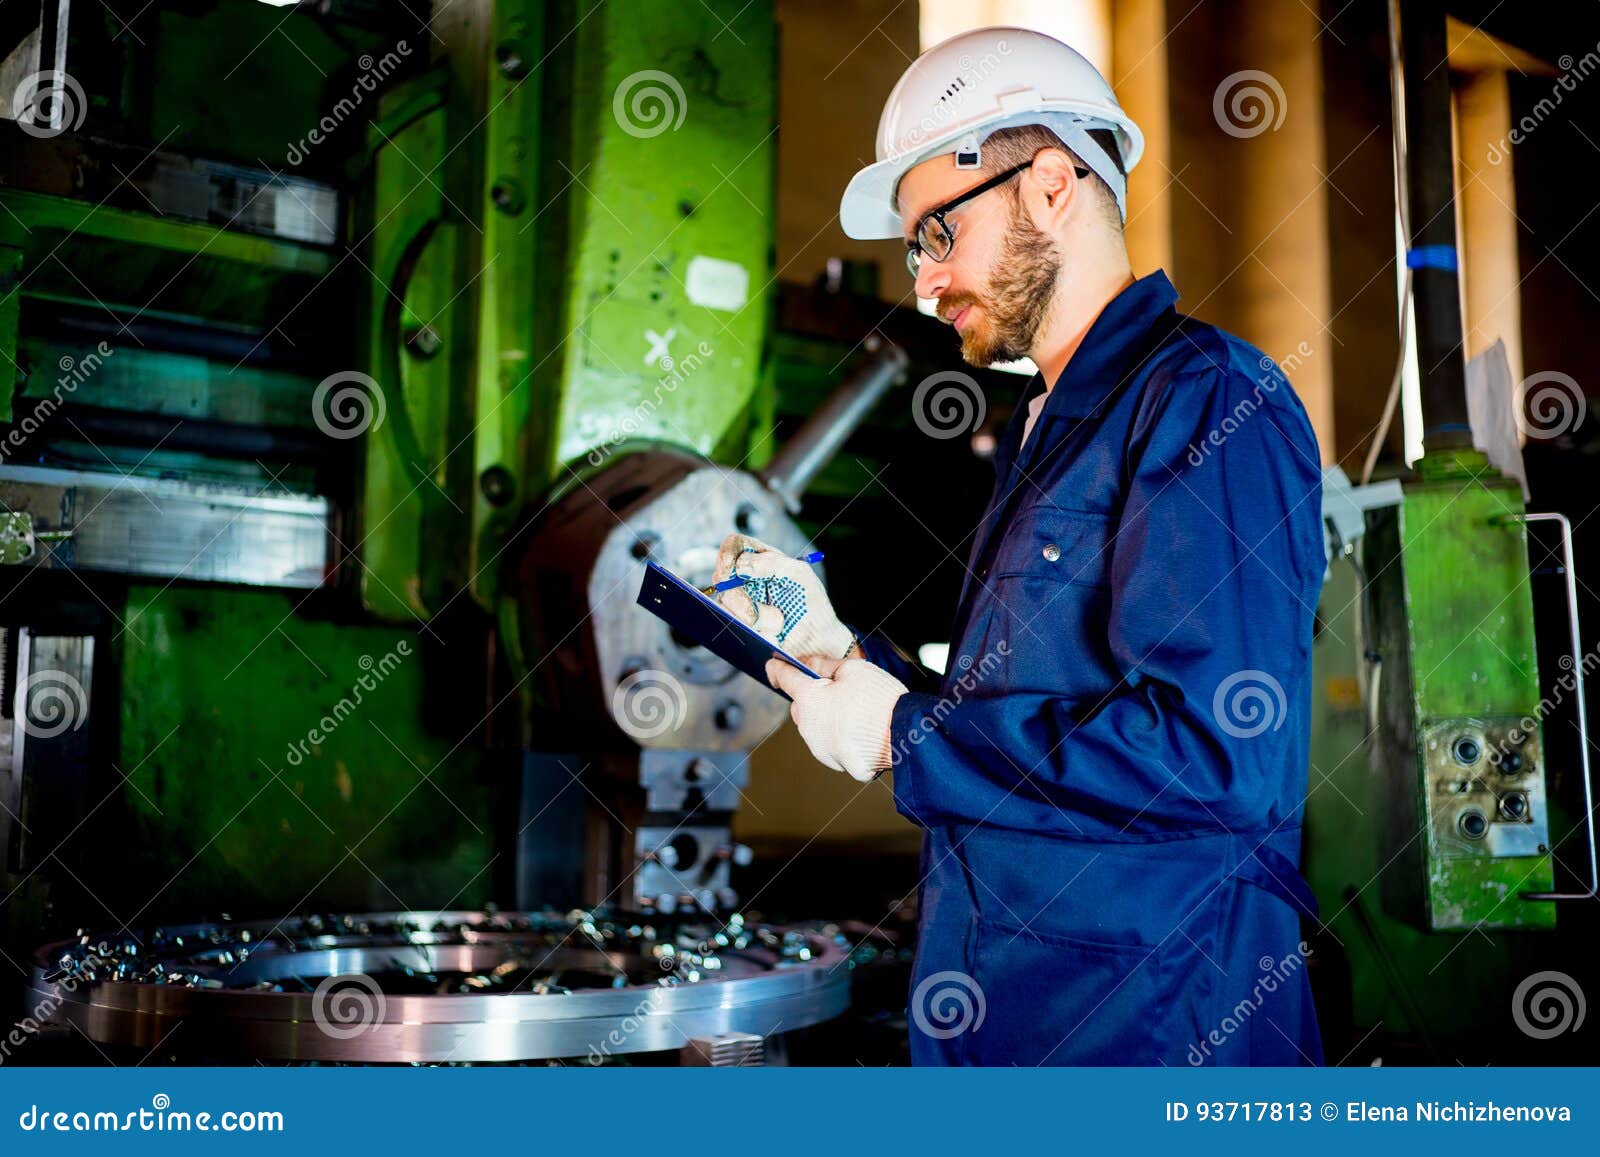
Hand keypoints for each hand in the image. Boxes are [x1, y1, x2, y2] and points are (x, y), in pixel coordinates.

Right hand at [712, 533, 856, 662]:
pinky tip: (769, 634)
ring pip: (725, 603)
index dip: (728, 555)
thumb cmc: (810, 604)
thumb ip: (772, 563)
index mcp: (760, 557)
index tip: (736, 571)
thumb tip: (740, 566)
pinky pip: (728, 623)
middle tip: (775, 615)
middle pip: (722, 577)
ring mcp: (737, 600)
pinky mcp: (735, 621)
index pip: (734, 545)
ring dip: (754, 618)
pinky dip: (751, 630)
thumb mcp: (799, 575)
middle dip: (745, 599)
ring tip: (779, 625)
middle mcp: (743, 577)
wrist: (812, 641)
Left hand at [765, 655, 906, 782]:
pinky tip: (861, 730)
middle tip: (838, 689)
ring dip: (827, 718)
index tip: (773, 665)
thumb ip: (825, 665)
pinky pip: (832, 745)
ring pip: (816, 727)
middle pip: (801, 706)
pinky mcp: (837, 762)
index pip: (784, 678)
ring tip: (857, 712)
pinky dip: (841, 737)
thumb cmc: (879, 698)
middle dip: (812, 697)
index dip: (778, 669)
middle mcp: (808, 726)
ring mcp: (821, 748)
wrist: (905, 734)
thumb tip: (809, 665)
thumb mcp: (853, 669)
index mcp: (808, 699)